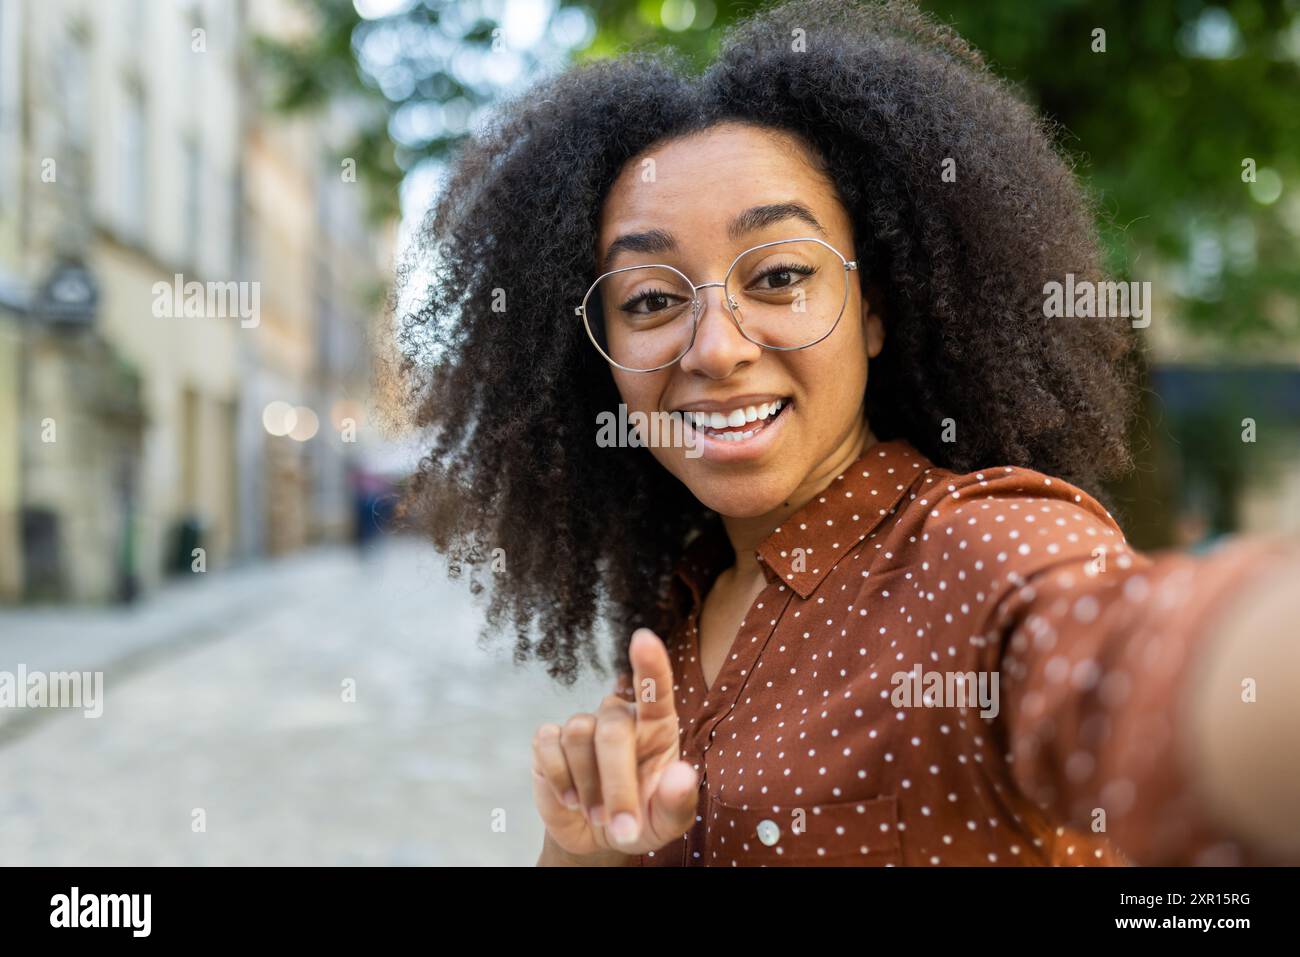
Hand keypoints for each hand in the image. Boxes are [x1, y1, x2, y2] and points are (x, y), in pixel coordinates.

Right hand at [531, 628, 699, 858]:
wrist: (597, 836)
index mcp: (656, 727)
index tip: (644, 639)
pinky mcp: (550, 739)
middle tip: (623, 827)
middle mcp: (619, 717)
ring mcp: (583, 725)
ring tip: (597, 813)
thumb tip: (682, 774)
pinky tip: (570, 798)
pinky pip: (548, 745)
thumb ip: (679, 801)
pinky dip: (559, 779)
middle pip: (612, 730)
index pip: (655, 690)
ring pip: (578, 735)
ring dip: (588, 787)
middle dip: (617, 785)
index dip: (650, 664)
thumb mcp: (667, 822)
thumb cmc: (641, 821)